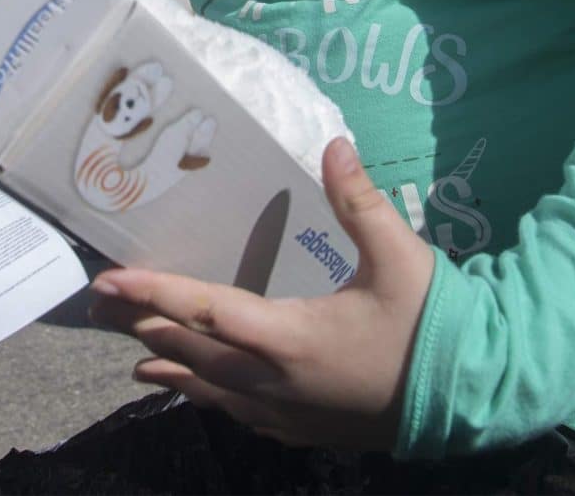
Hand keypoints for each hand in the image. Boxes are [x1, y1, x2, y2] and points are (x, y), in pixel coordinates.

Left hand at [88, 137, 435, 450]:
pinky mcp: (305, 430)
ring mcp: (288, 413)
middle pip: (193, 353)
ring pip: (212, 391)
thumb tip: (334, 144)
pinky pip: (241, 414)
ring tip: (134, 357)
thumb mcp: (399, 256)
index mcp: (291, 336)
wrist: (474, 397)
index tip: (108, 282)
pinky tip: (201, 393)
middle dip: (144, 328)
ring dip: (171, 368)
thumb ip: (359, 202)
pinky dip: (210, 397)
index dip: (153, 294)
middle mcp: (276, 381)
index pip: (204, 310)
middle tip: (101, 311)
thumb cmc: (433, 325)